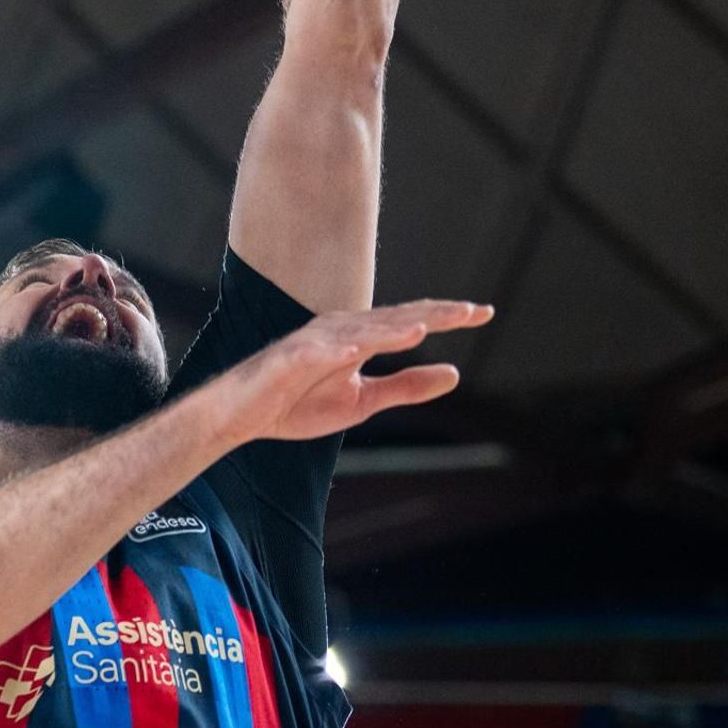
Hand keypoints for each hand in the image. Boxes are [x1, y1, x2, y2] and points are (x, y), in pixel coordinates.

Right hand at [209, 299, 492, 442]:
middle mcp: (340, 330)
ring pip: (359, 330)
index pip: (411, 320)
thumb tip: (455, 374)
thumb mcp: (363, 400)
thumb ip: (406, 386)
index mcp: (359, 336)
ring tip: (424, 327)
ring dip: (390, 328)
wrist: (243, 416)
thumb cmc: (298, 403)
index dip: (447, 315)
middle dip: (434, 314)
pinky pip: (313, 353)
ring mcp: (313, 343)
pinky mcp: (286, 360)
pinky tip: (355, 349)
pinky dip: (334, 349)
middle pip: (394, 318)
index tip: (484, 313)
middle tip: (473, 311)